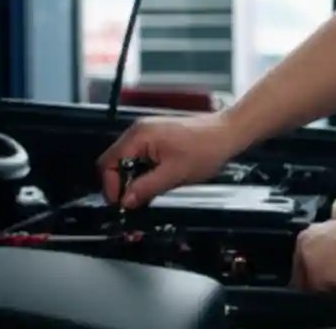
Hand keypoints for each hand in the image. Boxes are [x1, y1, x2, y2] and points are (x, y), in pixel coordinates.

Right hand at [96, 113, 235, 208]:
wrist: (228, 133)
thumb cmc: (206, 148)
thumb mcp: (174, 174)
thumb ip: (146, 188)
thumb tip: (125, 201)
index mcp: (139, 136)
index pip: (107, 164)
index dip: (112, 187)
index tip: (122, 204)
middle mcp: (140, 130)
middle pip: (115, 162)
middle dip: (122, 184)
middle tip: (135, 202)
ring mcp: (149, 132)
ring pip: (128, 161)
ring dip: (135, 178)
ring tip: (150, 191)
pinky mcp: (158, 137)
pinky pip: (141, 156)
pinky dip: (145, 170)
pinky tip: (158, 180)